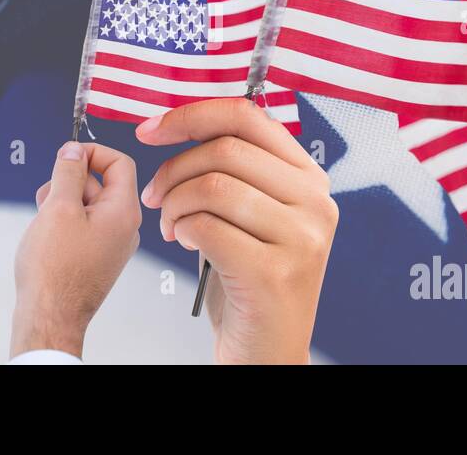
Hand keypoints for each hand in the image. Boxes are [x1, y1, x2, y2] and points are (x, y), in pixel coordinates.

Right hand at [11, 141, 140, 358]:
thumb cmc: (55, 270)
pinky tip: (47, 236)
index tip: (67, 155)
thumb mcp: (58, 207)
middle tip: (48, 197)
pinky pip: (84, 226)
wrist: (49, 316)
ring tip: (44, 221)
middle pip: (101, 183)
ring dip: (63, 202)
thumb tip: (73, 151)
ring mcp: (111, 244)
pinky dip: (64, 222)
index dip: (92, 152)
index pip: (120, 163)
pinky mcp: (96, 257)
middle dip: (70, 181)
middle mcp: (124, 227)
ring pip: (88, 205)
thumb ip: (68, 172)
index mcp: (123, 212)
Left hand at [136, 98, 337, 363]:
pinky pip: (207, 227)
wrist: (267, 351)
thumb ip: (235, 171)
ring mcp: (301, 237)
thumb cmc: (250, 281)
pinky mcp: (275, 272)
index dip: (190, 115)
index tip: (151, 129)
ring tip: (169, 226)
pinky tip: (184, 242)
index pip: (247, 117)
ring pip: (213, 186)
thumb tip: (180, 126)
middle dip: (173, 169)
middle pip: (225, 150)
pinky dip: (181, 230)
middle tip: (154, 196)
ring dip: (174, 204)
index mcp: (310, 178)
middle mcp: (315, 202)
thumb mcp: (253, 215)